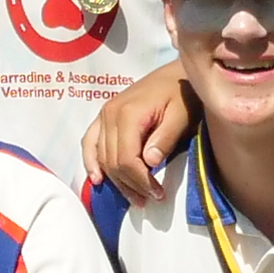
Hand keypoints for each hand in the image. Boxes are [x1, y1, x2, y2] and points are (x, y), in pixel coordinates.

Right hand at [81, 59, 195, 207]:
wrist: (177, 73)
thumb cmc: (183, 93)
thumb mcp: (181, 115)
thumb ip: (165, 137)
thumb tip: (149, 162)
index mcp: (128, 114)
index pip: (126, 159)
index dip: (140, 181)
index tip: (157, 194)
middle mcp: (110, 114)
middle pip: (112, 161)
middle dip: (130, 185)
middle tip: (149, 199)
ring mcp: (104, 115)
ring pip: (102, 157)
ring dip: (115, 180)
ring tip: (134, 196)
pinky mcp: (104, 116)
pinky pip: (90, 142)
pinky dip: (91, 161)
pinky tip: (97, 179)